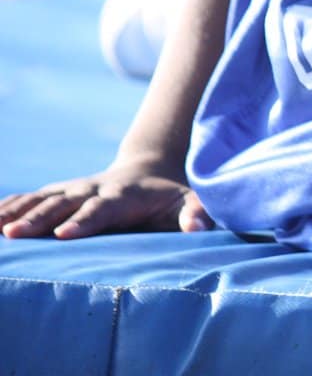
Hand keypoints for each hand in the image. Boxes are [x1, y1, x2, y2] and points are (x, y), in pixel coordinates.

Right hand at [0, 164, 210, 238]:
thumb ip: (197, 213)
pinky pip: (30, 198)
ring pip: (42, 199)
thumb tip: (199, 227)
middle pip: (63, 204)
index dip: (84, 221)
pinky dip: (8, 205)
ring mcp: (73, 189)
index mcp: (123, 195)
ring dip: (17, 212)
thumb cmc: (170, 195)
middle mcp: (93, 189)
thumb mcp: (190, 201)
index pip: (102, 209)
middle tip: (15, 235)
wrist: (150, 169)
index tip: (64, 234)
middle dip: (39, 219)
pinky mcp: (60, 192)